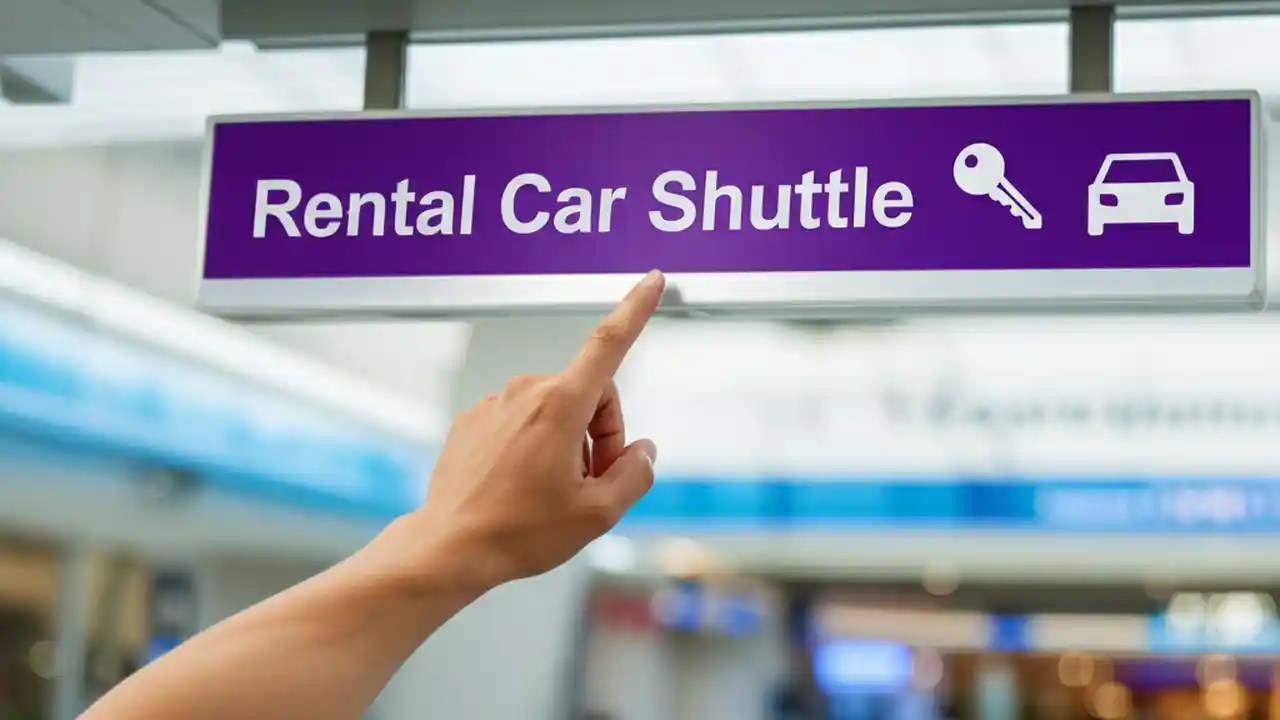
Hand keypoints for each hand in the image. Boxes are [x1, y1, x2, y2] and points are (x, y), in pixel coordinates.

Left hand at [412, 271, 664, 590]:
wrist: (449, 547)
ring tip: (551, 492)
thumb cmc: (519, 532)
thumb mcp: (597, 514)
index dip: (635, 309)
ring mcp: (495, 404)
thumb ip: (634, 475)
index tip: (652, 281)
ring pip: (556, 409)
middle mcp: (526, 393)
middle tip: (590, 484)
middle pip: (590, 395)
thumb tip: (642, 451)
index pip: (608, 344)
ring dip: (567, 442)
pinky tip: (520, 486)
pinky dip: (534, 446)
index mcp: (560, 406)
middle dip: (601, 433)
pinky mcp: (473, 420)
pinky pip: (521, 420)